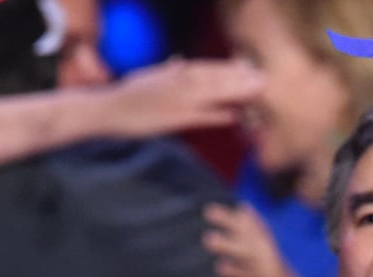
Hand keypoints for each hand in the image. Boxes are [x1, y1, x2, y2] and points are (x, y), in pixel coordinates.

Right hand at [105, 58, 262, 138]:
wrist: (108, 109)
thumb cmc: (128, 94)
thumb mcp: (149, 75)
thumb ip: (168, 69)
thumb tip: (178, 61)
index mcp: (174, 73)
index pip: (207, 68)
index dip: (229, 67)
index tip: (249, 66)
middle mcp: (180, 83)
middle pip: (216, 79)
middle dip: (241, 78)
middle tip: (264, 78)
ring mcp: (179, 100)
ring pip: (214, 94)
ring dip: (237, 92)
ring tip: (258, 91)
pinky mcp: (175, 119)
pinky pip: (201, 117)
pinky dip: (218, 115)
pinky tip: (235, 116)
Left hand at [203, 201, 317, 276]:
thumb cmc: (272, 275)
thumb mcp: (264, 251)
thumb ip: (252, 230)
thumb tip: (243, 206)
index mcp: (262, 249)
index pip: (245, 231)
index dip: (229, 221)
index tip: (208, 211)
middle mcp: (267, 262)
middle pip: (246, 252)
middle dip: (229, 246)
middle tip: (208, 240)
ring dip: (237, 273)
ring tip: (221, 269)